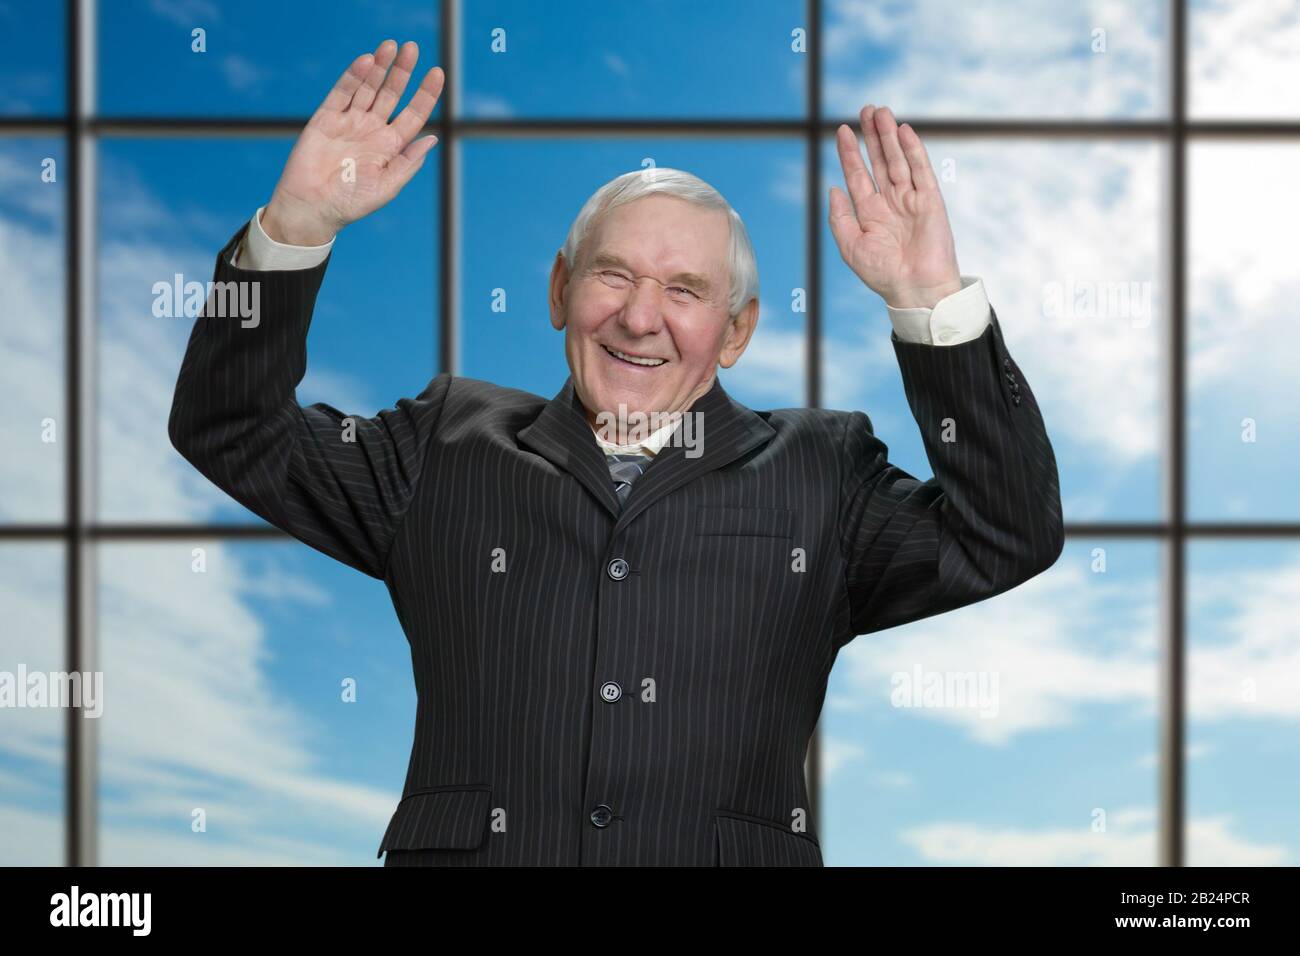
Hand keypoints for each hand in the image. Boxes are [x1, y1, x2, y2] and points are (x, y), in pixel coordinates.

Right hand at [261, 39, 444, 245]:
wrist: (311, 208)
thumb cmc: (350, 204)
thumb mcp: (386, 187)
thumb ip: (408, 162)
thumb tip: (433, 138)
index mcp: (390, 146)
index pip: (413, 114)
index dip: (425, 94)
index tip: (437, 72)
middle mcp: (371, 130)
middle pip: (391, 94)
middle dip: (402, 72)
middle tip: (412, 48)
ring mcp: (349, 122)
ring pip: (368, 88)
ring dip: (380, 67)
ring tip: (390, 46)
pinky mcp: (326, 118)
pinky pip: (342, 92)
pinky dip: (354, 76)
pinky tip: (367, 61)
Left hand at [829, 105, 960, 309]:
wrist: (914, 289)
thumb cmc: (882, 274)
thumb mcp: (850, 246)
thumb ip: (839, 217)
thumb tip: (833, 187)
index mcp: (869, 213)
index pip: (858, 175)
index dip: (849, 153)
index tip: (841, 131)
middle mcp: (890, 202)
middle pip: (878, 160)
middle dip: (871, 136)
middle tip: (865, 109)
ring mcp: (910, 199)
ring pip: (898, 160)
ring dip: (888, 136)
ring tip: (880, 111)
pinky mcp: (930, 200)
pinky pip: (920, 169)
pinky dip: (912, 150)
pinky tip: (903, 131)